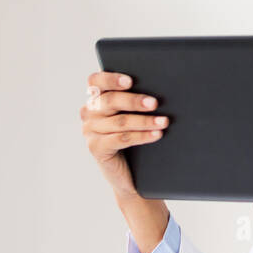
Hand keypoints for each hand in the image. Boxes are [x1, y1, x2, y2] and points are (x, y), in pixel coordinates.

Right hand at [81, 71, 168, 199]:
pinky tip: (156, 134)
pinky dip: (141, 136)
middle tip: (155, 103)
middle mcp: (89, 113)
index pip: (95, 81)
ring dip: (144, 121)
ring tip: (164, 121)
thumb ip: (135, 102)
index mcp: (96, 98)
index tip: (130, 81)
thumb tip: (158, 92)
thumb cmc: (134, 139)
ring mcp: (90, 131)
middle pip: (110, 101)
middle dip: (134, 101)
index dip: (111, 79)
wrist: (129, 173)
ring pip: (119, 121)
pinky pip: (121, 138)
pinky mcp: (95, 148)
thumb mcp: (132, 116)